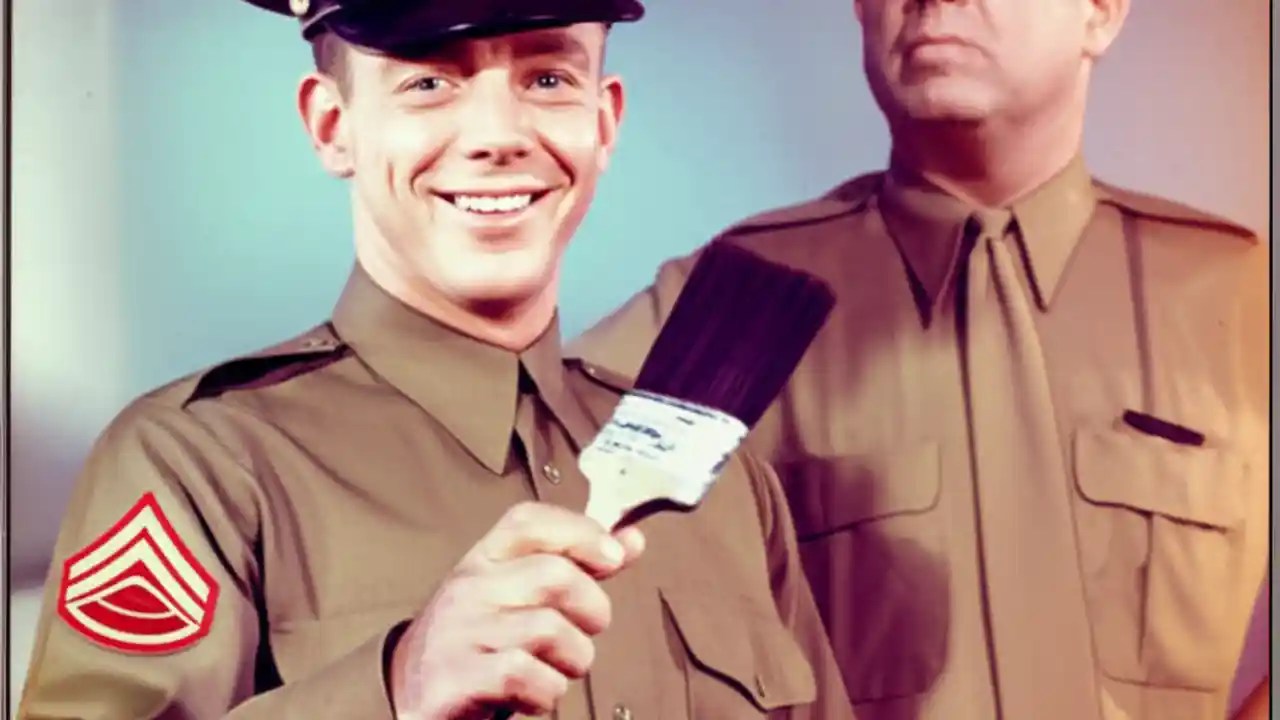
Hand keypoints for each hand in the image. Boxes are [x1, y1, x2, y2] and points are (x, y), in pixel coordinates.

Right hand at [388, 502, 645, 718]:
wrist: (409, 690)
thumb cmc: (480, 639)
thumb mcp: (520, 595)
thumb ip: (577, 566)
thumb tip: (631, 539)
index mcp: (484, 559)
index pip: (530, 521)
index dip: (582, 532)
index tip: (613, 558)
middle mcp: (469, 587)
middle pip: (555, 576)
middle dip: (592, 610)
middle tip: (585, 632)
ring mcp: (460, 630)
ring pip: (549, 630)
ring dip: (573, 660)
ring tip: (557, 669)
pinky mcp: (457, 677)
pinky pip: (525, 675)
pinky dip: (546, 692)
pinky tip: (536, 694)